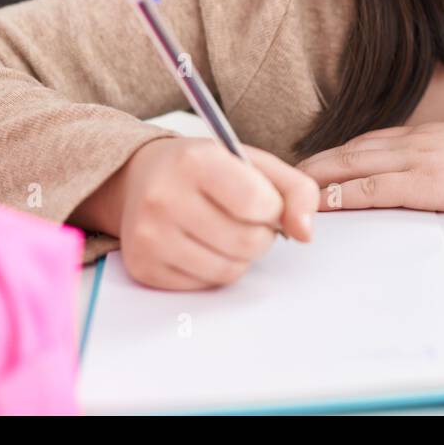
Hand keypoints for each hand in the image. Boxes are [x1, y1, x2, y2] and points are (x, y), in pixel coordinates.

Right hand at [110, 136, 318, 290]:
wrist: (138, 179)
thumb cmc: (203, 169)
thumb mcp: (251, 162)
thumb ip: (294, 189)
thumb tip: (305, 232)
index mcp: (195, 160)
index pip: (257, 203)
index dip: (273, 209)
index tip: (264, 203)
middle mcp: (164, 196)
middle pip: (248, 243)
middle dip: (260, 235)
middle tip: (245, 220)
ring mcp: (149, 235)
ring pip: (229, 270)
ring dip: (241, 257)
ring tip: (225, 231)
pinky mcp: (143, 267)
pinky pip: (205, 284)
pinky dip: (215, 269)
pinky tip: (202, 245)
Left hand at [296, 121, 443, 217]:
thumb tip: (431, 176)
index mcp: (428, 135)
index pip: (370, 141)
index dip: (338, 153)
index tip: (315, 163)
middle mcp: (415, 142)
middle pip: (352, 150)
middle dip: (316, 163)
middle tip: (284, 176)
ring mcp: (418, 161)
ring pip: (353, 166)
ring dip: (318, 178)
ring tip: (290, 190)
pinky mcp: (426, 184)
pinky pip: (373, 189)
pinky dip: (342, 195)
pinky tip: (322, 202)